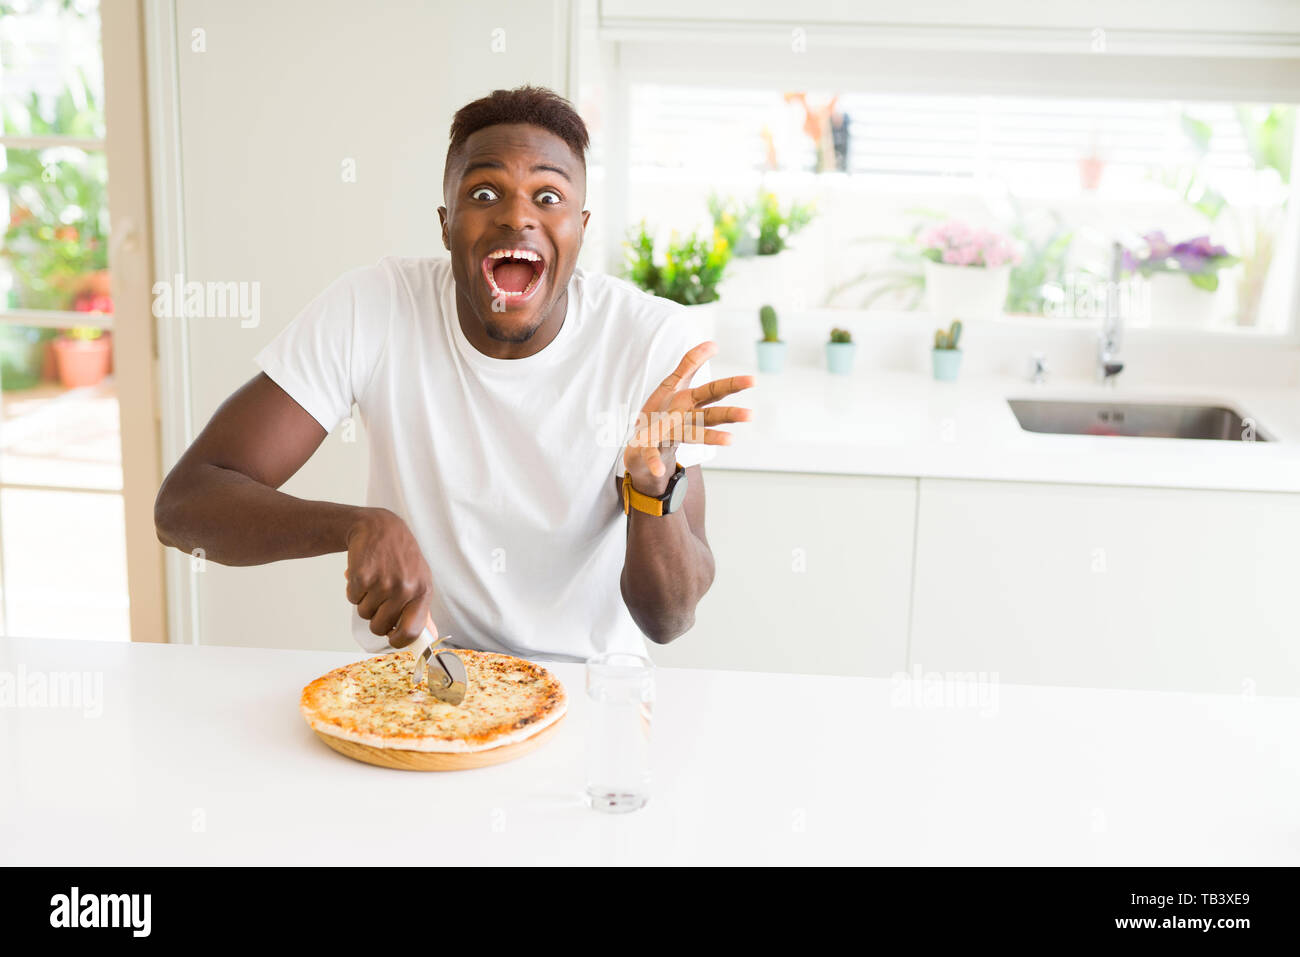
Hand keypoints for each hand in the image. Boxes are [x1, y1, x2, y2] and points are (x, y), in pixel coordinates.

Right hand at [343, 508, 435, 647]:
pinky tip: (363, 574)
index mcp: (422, 591)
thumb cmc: (400, 556)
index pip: (412, 631)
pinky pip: (352, 599)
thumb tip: (429, 638)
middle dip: (375, 618)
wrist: (379, 527)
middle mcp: (405, 588)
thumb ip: (422, 609)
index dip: (398, 640)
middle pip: (380, 627)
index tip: (391, 637)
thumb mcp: (419, 578)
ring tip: (373, 581)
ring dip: (364, 601)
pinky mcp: (362, 576)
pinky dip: (353, 590)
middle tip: (379, 598)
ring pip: (364, 614)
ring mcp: (383, 582)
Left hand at [624, 340, 754, 495]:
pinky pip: (653, 455)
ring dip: (710, 438)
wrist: (641, 443)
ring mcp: (670, 435)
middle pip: (710, 416)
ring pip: (692, 436)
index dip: (731, 385)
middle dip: (729, 415)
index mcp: (691, 403)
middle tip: (750, 415)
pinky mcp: (650, 447)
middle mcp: (686, 420)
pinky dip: (655, 463)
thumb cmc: (662, 411)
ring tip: (731, 441)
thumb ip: (691, 363)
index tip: (753, 380)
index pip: (714, 392)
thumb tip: (713, 343)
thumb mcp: (674, 383)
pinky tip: (660, 471)